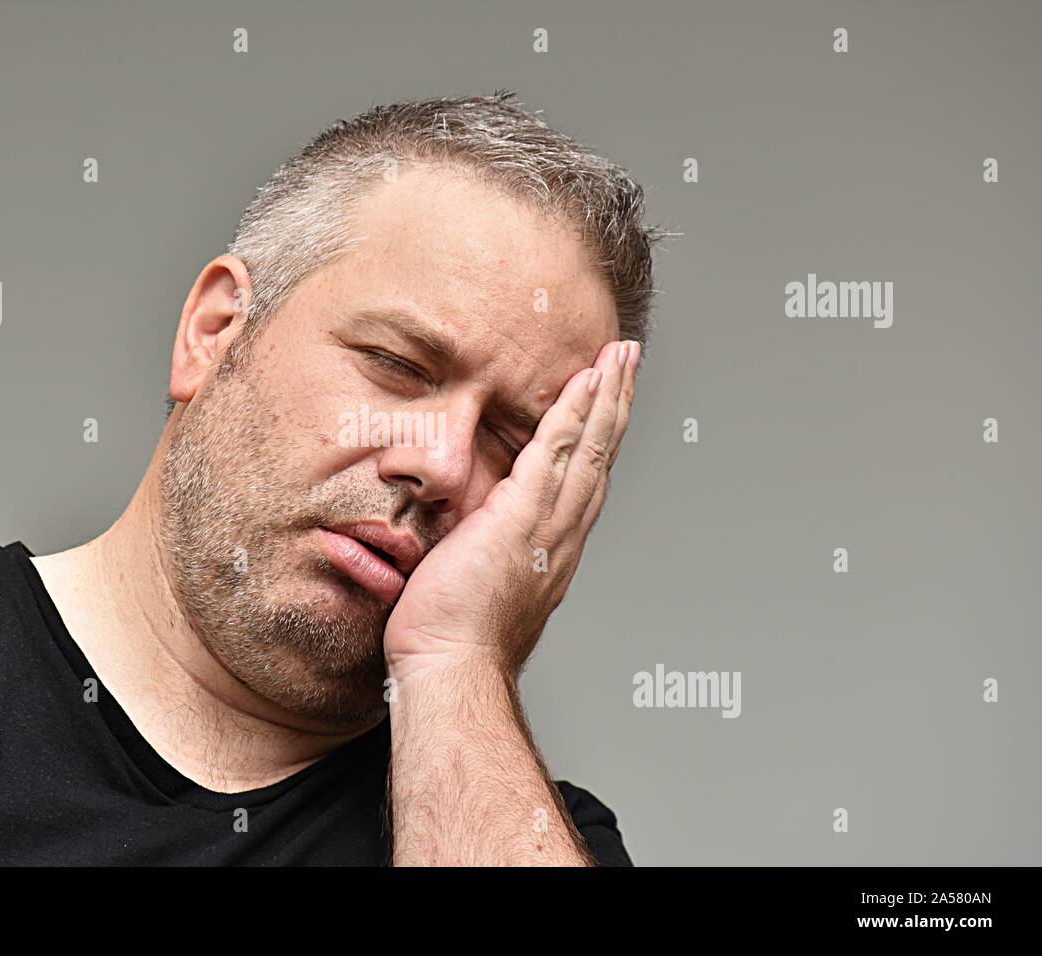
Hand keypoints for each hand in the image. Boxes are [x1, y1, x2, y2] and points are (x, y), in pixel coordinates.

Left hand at [384, 339, 639, 680]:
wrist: (450, 667)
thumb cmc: (449, 638)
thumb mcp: (474, 581)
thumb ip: (482, 549)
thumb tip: (466, 534)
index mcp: (552, 548)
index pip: (583, 478)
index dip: (598, 435)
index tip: (606, 399)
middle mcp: (562, 534)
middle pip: (599, 455)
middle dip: (615, 403)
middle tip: (628, 360)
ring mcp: (548, 525)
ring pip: (588, 447)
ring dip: (606, 396)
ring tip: (620, 355)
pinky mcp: (523, 517)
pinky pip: (556, 452)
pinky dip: (576, 413)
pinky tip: (586, 379)